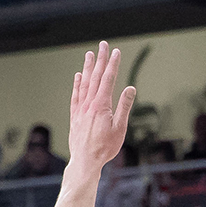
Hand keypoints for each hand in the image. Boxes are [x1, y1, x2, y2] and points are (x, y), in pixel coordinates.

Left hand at [66, 42, 135, 176]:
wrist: (85, 161)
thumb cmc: (105, 147)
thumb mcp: (120, 128)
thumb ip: (124, 107)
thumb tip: (131, 88)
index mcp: (101, 105)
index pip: (108, 79)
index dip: (112, 64)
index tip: (116, 52)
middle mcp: (89, 104)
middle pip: (95, 77)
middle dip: (100, 60)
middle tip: (103, 45)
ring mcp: (80, 109)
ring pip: (84, 83)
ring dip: (87, 67)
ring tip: (89, 54)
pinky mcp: (75, 116)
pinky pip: (75, 95)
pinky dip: (76, 84)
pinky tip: (78, 76)